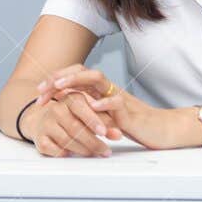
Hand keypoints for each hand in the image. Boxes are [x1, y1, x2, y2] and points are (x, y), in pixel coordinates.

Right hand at [22, 90, 121, 157]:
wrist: (45, 120)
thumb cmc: (73, 116)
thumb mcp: (91, 114)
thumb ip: (106, 122)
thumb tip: (118, 134)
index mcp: (69, 98)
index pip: (80, 107)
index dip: (93, 120)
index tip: (104, 132)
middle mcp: (56, 109)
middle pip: (75, 127)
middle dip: (93, 141)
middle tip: (105, 150)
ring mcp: (46, 124)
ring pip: (67, 141)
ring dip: (84, 150)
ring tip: (95, 153)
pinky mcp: (40, 139)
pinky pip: (56, 150)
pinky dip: (67, 154)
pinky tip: (75, 153)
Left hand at [39, 67, 198, 151]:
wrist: (163, 130)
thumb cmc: (133, 126)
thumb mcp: (105, 118)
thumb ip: (89, 113)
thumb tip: (65, 114)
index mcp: (101, 91)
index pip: (75, 76)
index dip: (55, 81)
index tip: (39, 93)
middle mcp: (108, 90)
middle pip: (81, 71)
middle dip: (58, 78)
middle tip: (41, 90)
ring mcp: (119, 98)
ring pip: (97, 79)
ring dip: (76, 81)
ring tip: (59, 87)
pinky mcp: (130, 112)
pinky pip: (116, 102)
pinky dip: (104, 102)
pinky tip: (92, 105)